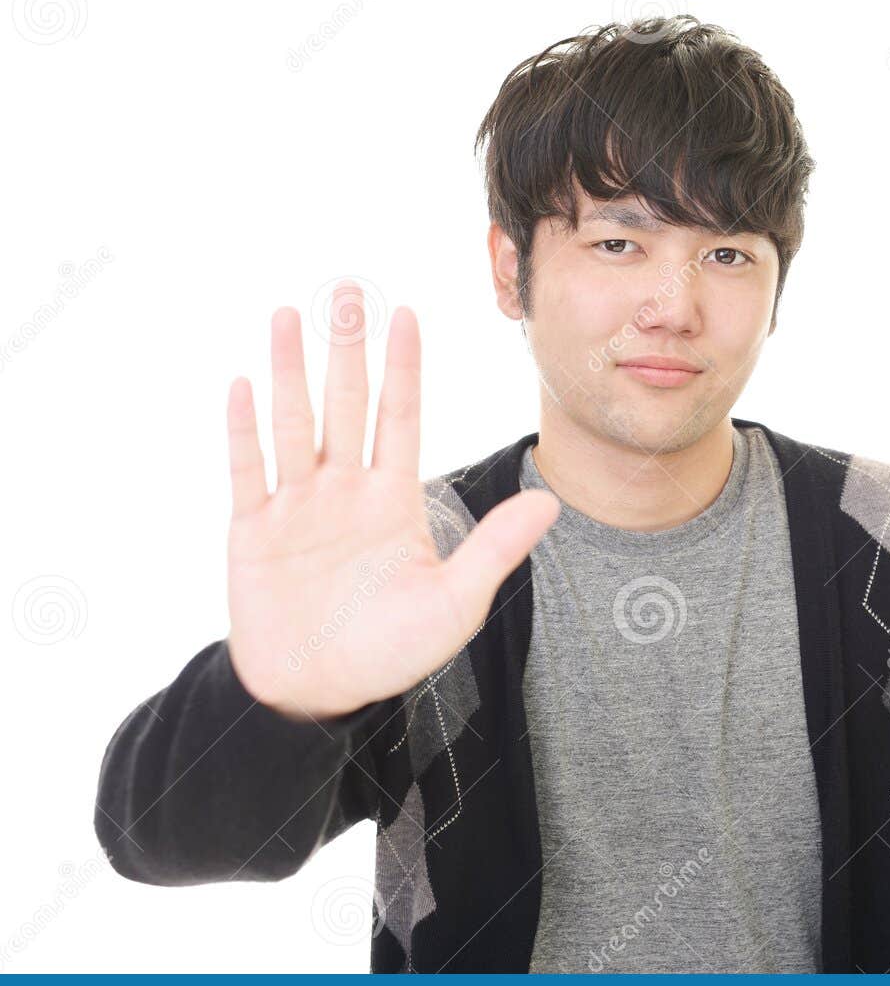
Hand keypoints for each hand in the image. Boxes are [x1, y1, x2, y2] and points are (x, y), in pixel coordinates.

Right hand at [223, 286, 557, 719]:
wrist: (324, 696)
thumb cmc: (392, 650)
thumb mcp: (457, 601)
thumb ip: (496, 547)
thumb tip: (551, 502)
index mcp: (394, 499)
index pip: (401, 416)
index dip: (402, 366)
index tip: (407, 314)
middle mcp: (345, 490)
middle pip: (346, 404)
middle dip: (347, 348)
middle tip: (348, 290)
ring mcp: (297, 506)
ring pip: (295, 422)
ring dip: (290, 370)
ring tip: (289, 315)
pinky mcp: (254, 531)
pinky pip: (248, 469)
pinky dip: (245, 429)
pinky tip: (243, 384)